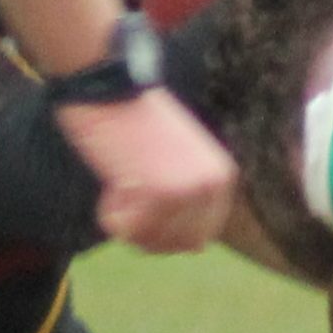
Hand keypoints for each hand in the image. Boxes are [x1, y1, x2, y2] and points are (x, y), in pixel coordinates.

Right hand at [55, 88, 234, 252]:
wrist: (110, 84)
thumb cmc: (136, 118)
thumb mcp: (181, 157)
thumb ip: (192, 195)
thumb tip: (198, 248)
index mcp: (221, 177)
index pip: (201, 235)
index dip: (165, 233)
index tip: (141, 211)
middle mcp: (211, 186)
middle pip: (179, 245)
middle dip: (147, 233)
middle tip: (123, 204)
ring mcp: (186, 191)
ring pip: (152, 240)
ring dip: (127, 224)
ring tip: (117, 185)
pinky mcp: (157, 192)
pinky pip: (128, 229)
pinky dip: (110, 215)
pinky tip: (110, 182)